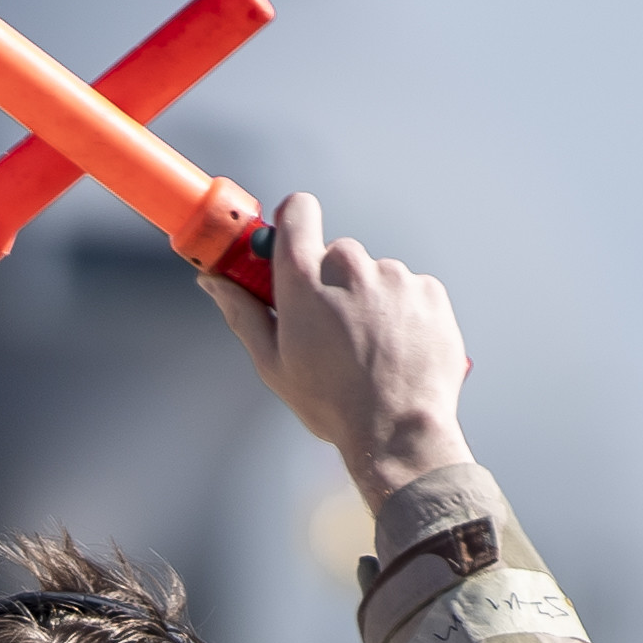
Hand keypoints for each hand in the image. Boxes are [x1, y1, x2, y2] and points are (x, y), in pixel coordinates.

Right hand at [199, 192, 467, 507]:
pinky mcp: (429, 291)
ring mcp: (394, 276)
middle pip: (337, 254)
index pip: (298, 210)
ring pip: (376, 275)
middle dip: (334, 282)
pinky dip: (404, 314)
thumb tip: (212, 280)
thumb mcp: (273, 364)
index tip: (294, 243)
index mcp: (305, 278)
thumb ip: (242, 312)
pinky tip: (399, 351)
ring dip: (372, 301)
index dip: (295, 222)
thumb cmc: (330, 403)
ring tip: (372, 351)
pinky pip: (410, 291)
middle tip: (334, 330)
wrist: (398, 431)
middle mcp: (350, 266)